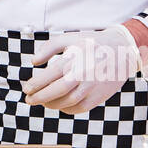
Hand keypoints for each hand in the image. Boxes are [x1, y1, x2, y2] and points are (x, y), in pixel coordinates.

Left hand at [22, 25, 142, 114]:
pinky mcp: (99, 97)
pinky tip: (58, 105)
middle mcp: (84, 74)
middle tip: (29, 99)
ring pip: (68, 102)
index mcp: (75, 58)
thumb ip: (49, 47)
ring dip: (51, 105)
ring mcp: (93, 87)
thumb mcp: (70, 38)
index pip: (50, 75)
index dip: (35, 84)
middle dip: (40, 97)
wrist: (122, 51)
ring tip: (41, 102)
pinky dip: (66, 109)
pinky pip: (80, 108)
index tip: (25, 88)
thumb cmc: (91, 44)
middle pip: (57, 91)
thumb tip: (34, 61)